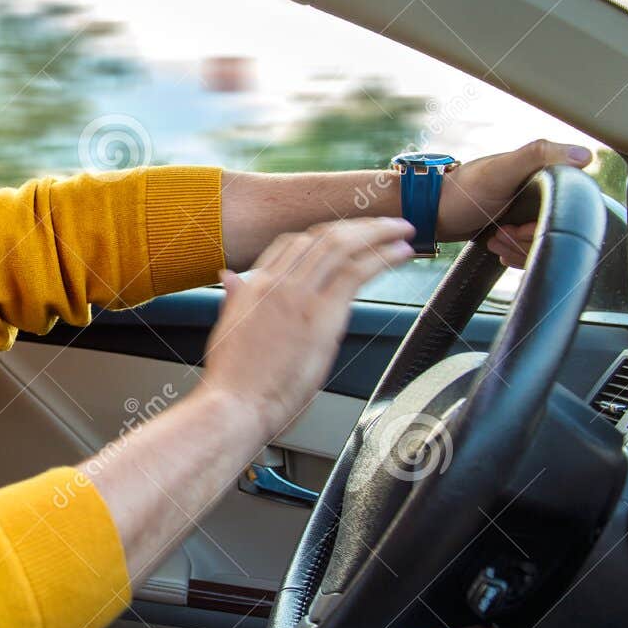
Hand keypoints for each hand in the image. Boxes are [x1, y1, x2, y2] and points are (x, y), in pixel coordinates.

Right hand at [201, 218, 414, 433]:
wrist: (234, 403)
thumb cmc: (232, 380)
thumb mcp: (227, 328)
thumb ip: (236, 299)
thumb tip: (230, 279)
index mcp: (255, 286)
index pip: (292, 243)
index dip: (324, 234)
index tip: (345, 236)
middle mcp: (278, 283)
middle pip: (323, 237)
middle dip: (359, 226)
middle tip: (384, 224)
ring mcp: (301, 296)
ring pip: (343, 245)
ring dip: (377, 233)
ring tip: (400, 231)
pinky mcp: (322, 316)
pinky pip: (357, 272)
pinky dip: (383, 257)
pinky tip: (400, 252)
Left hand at [436, 139, 592, 268]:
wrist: (433, 213)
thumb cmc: (462, 189)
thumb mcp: (500, 170)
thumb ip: (538, 155)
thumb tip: (585, 156)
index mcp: (547, 174)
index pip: (568, 212)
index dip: (542, 227)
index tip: (518, 227)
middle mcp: (543, 193)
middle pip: (555, 233)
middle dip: (524, 241)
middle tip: (501, 232)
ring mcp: (532, 214)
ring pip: (542, 246)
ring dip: (517, 249)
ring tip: (495, 238)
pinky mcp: (521, 230)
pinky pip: (531, 252)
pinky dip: (515, 255)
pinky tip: (498, 247)